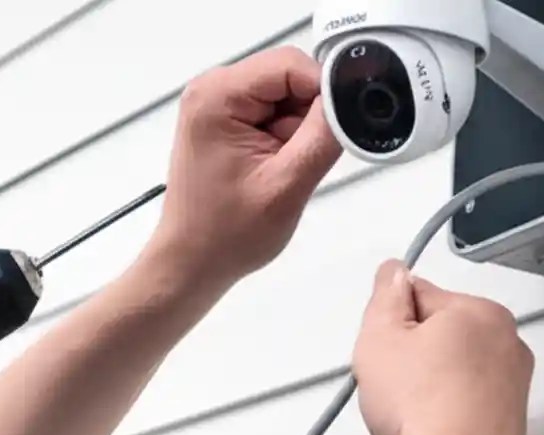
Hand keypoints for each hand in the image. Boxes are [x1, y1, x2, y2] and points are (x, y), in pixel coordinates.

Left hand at [151, 46, 341, 287]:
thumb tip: (350, 99)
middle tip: (299, 161)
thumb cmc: (228, 234)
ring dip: (298, 130)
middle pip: (289, 76)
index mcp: (217, 96)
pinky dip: (286, 137)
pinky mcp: (226, 120)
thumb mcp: (287, 185)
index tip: (336, 130)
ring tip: (283, 169)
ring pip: (286, 95)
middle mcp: (212, 89)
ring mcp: (217, 104)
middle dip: (309, 115)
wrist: (194, 261)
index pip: (291, 64)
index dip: (324, 92)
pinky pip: (274, 112)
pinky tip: (276, 166)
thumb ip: (323, 136)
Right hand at [353, 261, 534, 434]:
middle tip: (394, 383)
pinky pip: (471, 410)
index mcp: (482, 312)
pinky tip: (431, 434)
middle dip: (416, 356)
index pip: (423, 296)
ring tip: (411, 415)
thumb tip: (393, 275)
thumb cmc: (423, 404)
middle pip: (446, 336)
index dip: (392, 321)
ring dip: (432, 389)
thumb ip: (385, 295)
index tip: (383, 344)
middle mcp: (510, 346)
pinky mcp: (512, 428)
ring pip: (458, 376)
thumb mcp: (380, 335)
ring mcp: (515, 390)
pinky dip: (450, 418)